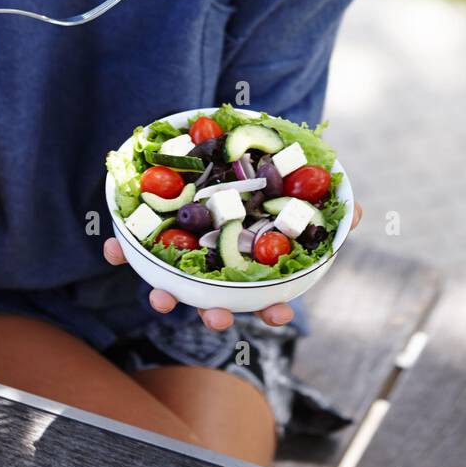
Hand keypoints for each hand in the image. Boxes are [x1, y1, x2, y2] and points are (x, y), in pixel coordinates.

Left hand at [103, 201, 362, 331]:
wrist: (220, 145)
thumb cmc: (264, 177)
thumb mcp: (298, 184)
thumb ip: (323, 202)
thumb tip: (356, 214)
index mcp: (251, 260)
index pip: (266, 294)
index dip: (273, 308)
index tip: (280, 314)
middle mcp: (217, 264)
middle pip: (217, 300)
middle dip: (217, 316)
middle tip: (219, 320)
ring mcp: (183, 253)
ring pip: (173, 284)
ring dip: (165, 295)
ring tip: (161, 299)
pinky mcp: (152, 233)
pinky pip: (132, 245)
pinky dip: (119, 248)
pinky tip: (109, 247)